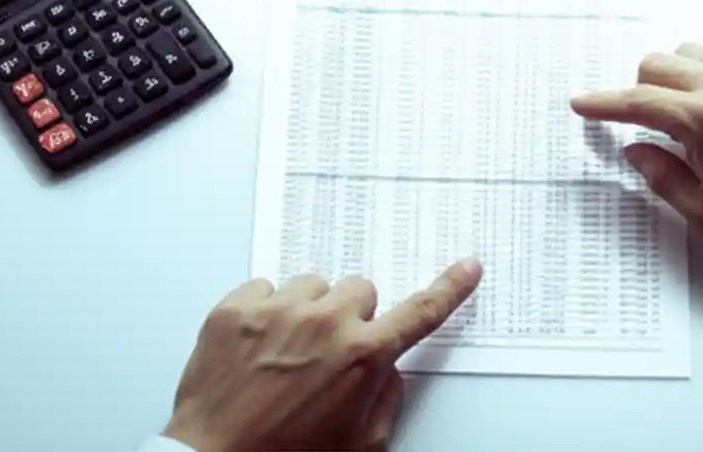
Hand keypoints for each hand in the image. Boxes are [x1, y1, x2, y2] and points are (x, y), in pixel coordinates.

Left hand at [164, 258, 482, 451]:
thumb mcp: (361, 442)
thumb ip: (385, 395)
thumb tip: (383, 366)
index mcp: (363, 356)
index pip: (421, 311)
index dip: (449, 288)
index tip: (467, 268)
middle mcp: (325, 323)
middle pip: (360, 290)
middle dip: (352, 316)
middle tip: (329, 352)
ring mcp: (277, 311)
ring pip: (311, 285)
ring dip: (307, 311)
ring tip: (287, 353)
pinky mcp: (235, 309)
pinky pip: (264, 287)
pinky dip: (265, 311)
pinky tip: (257, 347)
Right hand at [571, 43, 702, 311]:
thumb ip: (662, 176)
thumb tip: (636, 149)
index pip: (638, 101)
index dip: (604, 103)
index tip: (582, 104)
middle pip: (661, 64)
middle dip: (642, 89)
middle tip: (647, 120)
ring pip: (699, 53)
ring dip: (681, 77)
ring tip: (692, 115)